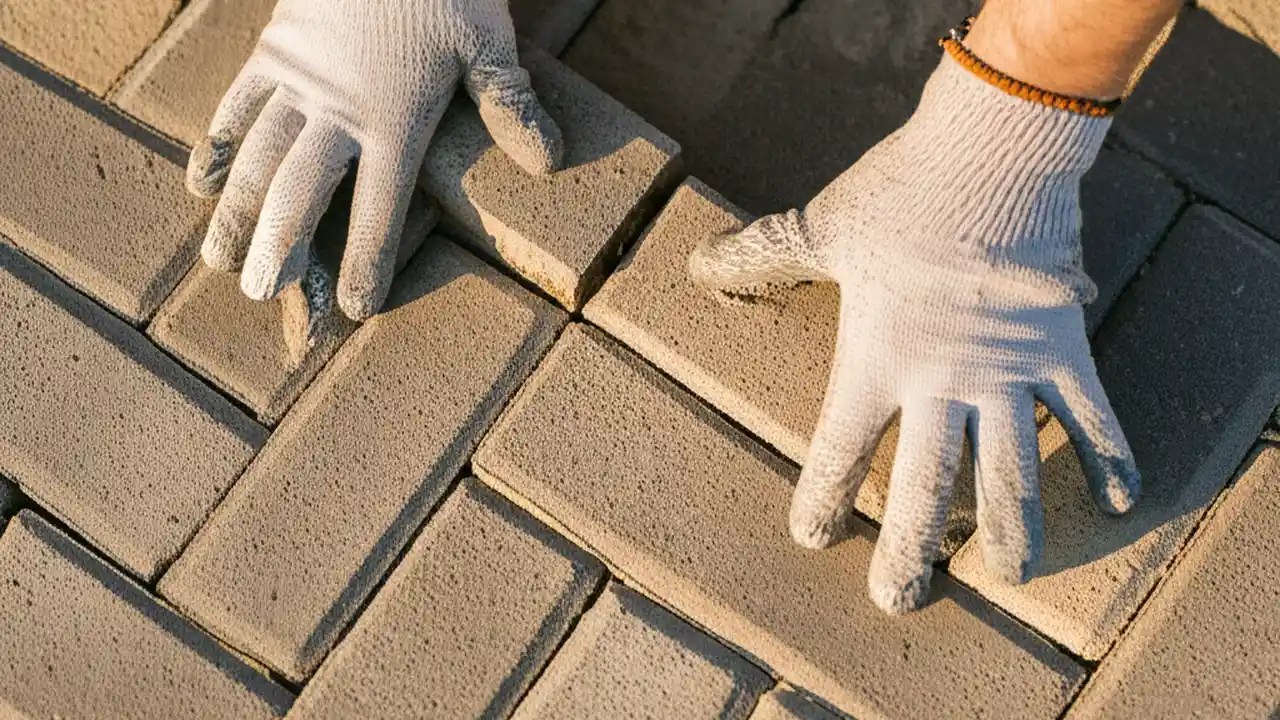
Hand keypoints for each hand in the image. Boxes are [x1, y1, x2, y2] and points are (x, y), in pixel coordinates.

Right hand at [186, 0, 562, 319]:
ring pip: (258, 158)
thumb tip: (550, 163)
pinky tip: (202, 184)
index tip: (355, 307)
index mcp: (394, 119)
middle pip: (300, 192)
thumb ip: (511, 104)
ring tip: (221, 261)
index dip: (366, 259)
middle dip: (281, 247)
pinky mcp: (272, 53)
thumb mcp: (487, 41)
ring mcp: (298, 82)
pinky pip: (234, 106)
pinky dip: (216, 145)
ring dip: (238, 212)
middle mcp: (338, 111)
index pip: (378, 208)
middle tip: (263, 296)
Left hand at [688, 49, 1139, 613]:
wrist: (993, 149)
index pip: (841, 449)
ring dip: (1011, 532)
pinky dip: (1109, 456)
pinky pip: (1094, 414)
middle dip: (911, 551)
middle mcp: (942, 381)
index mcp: (877, 359)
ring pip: (1012, 472)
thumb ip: (760, 256)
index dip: (824, 498)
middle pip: (927, 487)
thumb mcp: (819, 227)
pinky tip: (1119, 499)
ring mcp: (1009, 371)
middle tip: (897, 602)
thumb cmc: (901, 190)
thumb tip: (697, 267)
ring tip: (1008, 579)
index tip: (813, 537)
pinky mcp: (1064, 346)